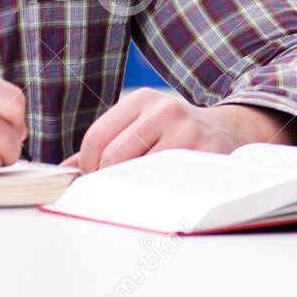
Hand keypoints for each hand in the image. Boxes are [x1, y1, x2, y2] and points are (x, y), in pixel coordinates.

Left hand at [62, 90, 296, 171]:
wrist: (231, 134)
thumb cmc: (177, 137)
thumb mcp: (142, 128)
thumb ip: (106, 145)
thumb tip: (66, 171)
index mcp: (142, 100)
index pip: (97, 139)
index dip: (90, 168)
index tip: (96, 181)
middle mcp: (164, 109)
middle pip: (113, 159)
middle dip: (109, 182)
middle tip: (119, 192)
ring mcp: (187, 131)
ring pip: (138, 175)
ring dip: (135, 191)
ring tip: (144, 191)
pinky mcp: (205, 153)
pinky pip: (166, 186)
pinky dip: (158, 196)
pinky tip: (165, 194)